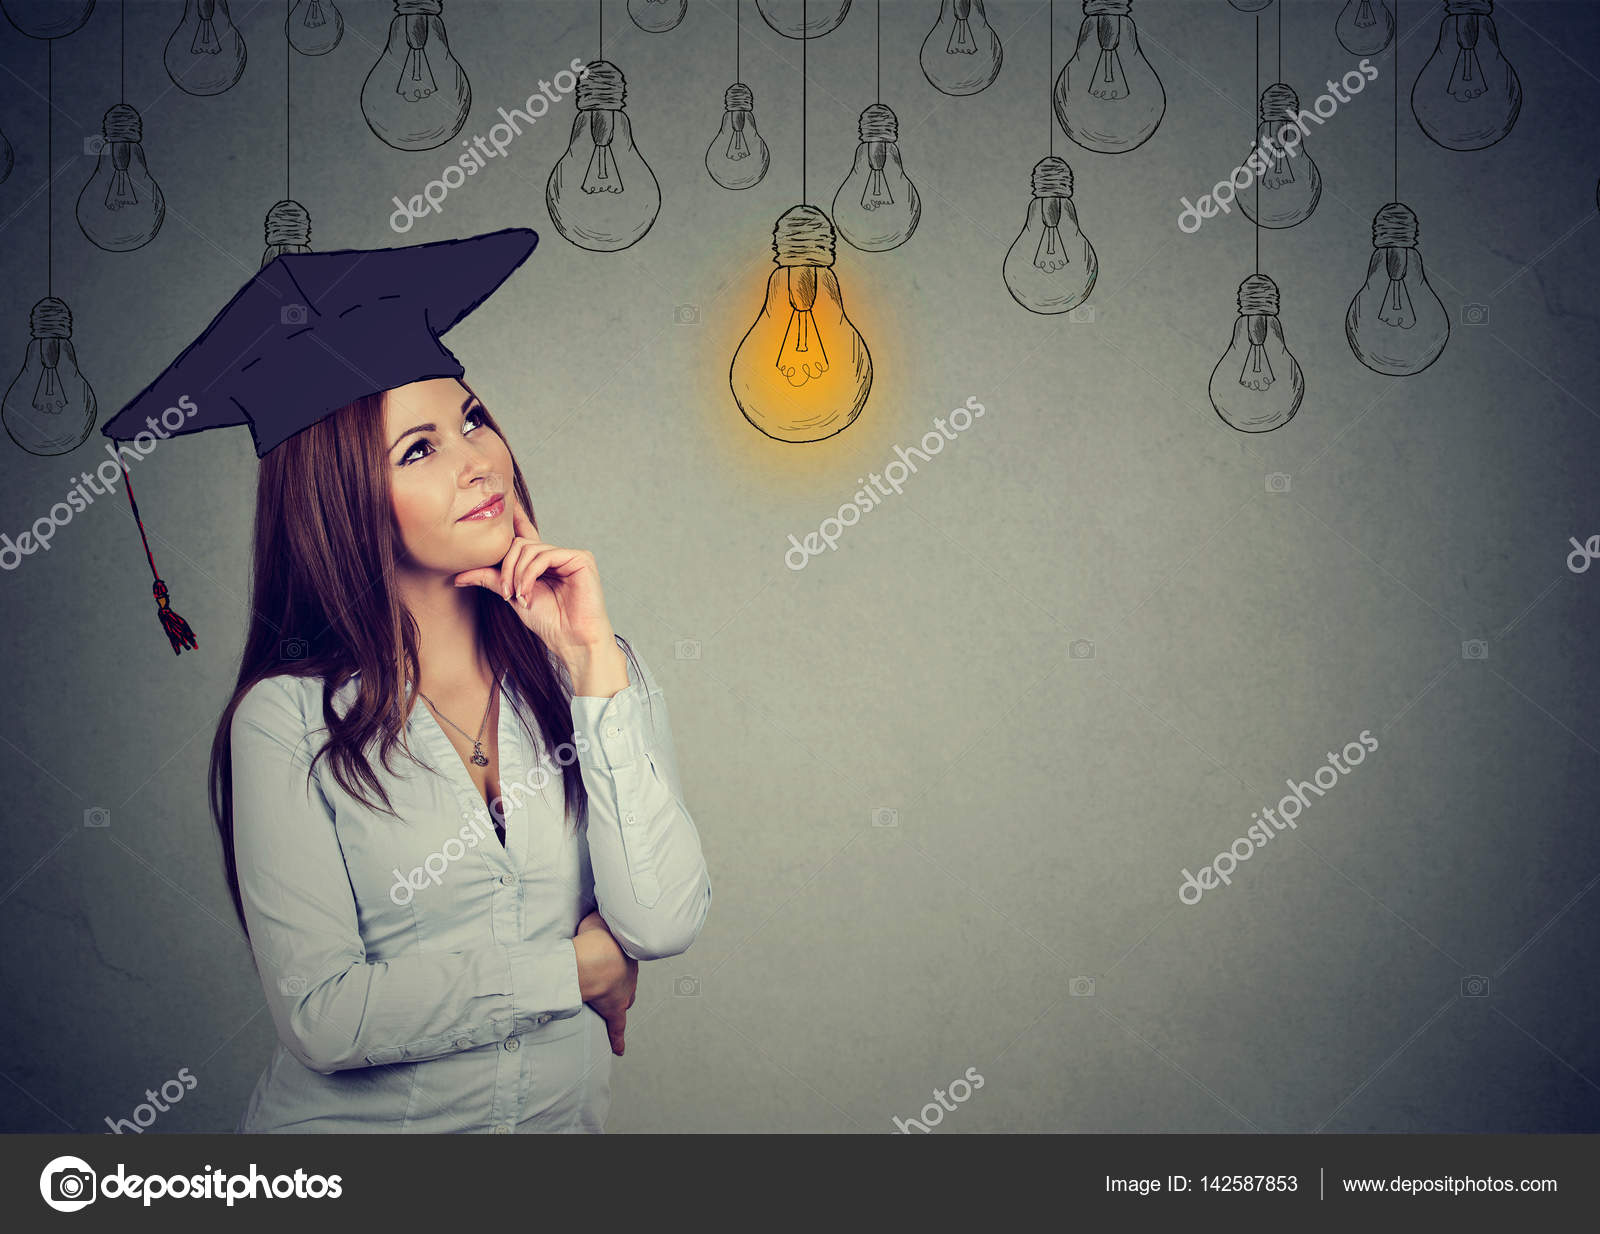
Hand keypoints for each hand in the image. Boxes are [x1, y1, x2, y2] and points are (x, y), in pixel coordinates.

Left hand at [452, 498, 615, 660]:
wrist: (572, 640)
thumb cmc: (548, 622)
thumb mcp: (512, 596)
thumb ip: (491, 579)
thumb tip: (457, 576)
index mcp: (543, 562)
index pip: (524, 535)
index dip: (515, 517)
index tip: (506, 500)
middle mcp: (556, 555)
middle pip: (520, 543)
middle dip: (506, 567)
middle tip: (505, 593)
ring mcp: (569, 555)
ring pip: (529, 549)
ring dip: (516, 575)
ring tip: (517, 597)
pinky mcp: (581, 558)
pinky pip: (544, 556)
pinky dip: (530, 575)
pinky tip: (528, 594)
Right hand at [575, 912, 637, 1055]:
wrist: (601, 956)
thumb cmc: (598, 936)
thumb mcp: (595, 919)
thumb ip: (595, 918)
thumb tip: (593, 911)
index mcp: (626, 954)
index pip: (624, 960)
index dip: (616, 960)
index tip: (611, 959)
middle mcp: (629, 974)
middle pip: (627, 981)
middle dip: (620, 981)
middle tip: (610, 980)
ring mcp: (623, 994)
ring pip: (623, 1000)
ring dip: (617, 1001)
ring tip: (606, 1004)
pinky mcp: (614, 1010)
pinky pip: (617, 1028)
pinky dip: (618, 1038)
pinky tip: (619, 1049)